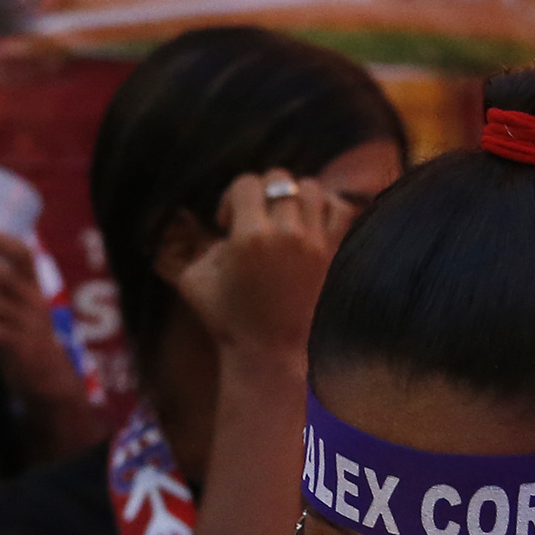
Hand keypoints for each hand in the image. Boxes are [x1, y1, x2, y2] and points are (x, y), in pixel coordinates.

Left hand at [0, 233, 86, 407]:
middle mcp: (33, 302)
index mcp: (34, 286)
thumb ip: (0, 290)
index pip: (24, 255)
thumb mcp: (22, 306)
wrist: (48, 375)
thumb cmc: (25, 334)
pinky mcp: (17, 347)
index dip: (1, 241)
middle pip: (8, 276)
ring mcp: (26, 325)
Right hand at [165, 172, 355, 367]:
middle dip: (261, 193)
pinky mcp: (335, 254)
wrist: (273, 355)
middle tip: (254, 219)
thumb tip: (214, 230)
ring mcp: (317, 243)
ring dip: (294, 197)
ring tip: (285, 218)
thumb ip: (199, 246)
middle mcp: (287, 234)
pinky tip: (312, 223)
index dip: (231, 197)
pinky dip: (327, 206)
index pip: (246, 183)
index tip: (227, 223)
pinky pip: (341, 209)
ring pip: (311, 188)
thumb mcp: (193, 281)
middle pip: (279, 180)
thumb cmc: (229, 322)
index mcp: (250, 237)